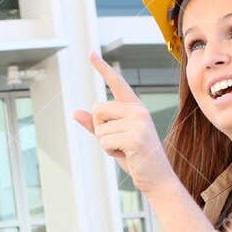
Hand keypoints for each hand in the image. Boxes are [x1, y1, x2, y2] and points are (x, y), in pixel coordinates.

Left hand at [73, 51, 175, 195]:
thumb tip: (75, 112)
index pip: (116, 82)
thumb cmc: (134, 157)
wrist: (156, 178)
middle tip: (119, 143)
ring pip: (99, 129)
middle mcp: (138, 110)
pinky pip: (105, 141)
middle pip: (98, 109)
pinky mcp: (136, 137)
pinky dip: (110, 152)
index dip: (102, 68)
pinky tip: (126, 155)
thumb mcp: (112, 139)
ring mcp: (139, 122)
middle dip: (100, 130)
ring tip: (124, 150)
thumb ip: (94, 125)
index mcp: (134, 107)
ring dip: (105, 144)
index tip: (90, 53)